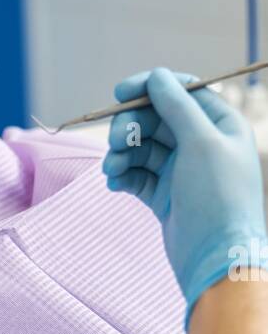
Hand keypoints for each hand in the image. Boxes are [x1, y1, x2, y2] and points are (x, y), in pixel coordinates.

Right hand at [102, 67, 265, 326]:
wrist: (215, 257)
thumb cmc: (218, 196)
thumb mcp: (201, 142)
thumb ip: (177, 105)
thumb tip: (157, 76)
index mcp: (221, 125)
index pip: (183, 92)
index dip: (152, 87)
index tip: (121, 92)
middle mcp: (202, 145)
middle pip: (157, 119)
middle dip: (132, 125)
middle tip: (115, 140)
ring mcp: (182, 172)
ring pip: (143, 148)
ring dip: (122, 153)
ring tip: (112, 169)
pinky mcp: (164, 197)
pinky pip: (137, 176)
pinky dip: (123, 176)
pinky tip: (114, 183)